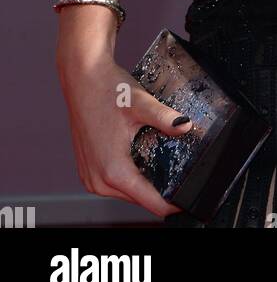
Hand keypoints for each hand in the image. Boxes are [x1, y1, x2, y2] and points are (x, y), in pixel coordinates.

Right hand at [57, 47, 192, 218]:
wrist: (83, 77)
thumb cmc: (107, 90)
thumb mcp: (142, 103)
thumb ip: (166, 118)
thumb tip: (186, 126)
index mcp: (113, 171)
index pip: (151, 203)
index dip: (172, 204)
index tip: (188, 200)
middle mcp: (98, 181)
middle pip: (139, 199)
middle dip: (159, 192)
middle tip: (179, 175)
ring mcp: (90, 177)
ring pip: (126, 192)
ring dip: (143, 183)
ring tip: (160, 163)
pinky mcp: (87, 170)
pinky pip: (113, 184)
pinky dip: (128, 176)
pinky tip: (138, 157)